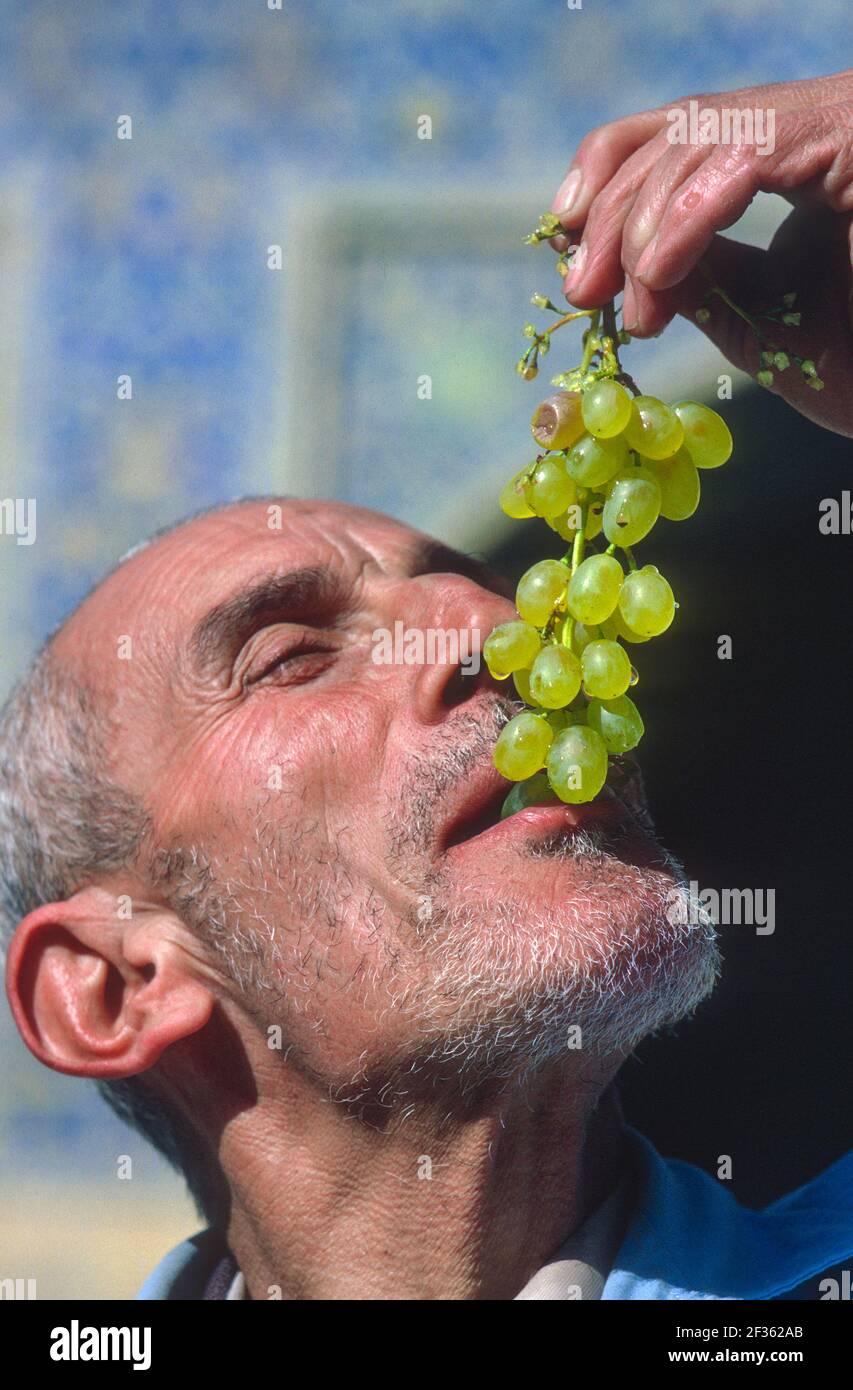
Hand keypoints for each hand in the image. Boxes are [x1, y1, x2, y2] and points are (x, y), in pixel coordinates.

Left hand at [550, 71, 852, 436]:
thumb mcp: (750, 314)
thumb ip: (692, 273)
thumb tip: (617, 253)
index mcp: (789, 154)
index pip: (679, 128)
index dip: (608, 169)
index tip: (561, 238)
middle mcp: (809, 121)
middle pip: (677, 129)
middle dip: (613, 214)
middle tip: (582, 290)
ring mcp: (831, 120)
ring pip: (701, 135)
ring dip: (644, 225)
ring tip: (633, 308)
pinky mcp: (847, 133)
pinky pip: (743, 153)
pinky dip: (688, 216)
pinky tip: (660, 274)